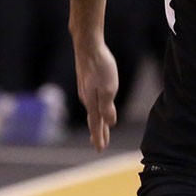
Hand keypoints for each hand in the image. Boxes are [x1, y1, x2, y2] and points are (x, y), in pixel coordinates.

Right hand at [74, 35, 119, 151]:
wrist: (87, 45)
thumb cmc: (100, 66)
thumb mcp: (109, 88)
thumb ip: (107, 107)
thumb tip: (110, 123)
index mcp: (92, 102)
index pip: (96, 125)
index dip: (99, 138)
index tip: (100, 150)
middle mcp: (86, 98)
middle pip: (93, 120)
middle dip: (97, 133)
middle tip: (99, 146)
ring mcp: (85, 89)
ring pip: (92, 110)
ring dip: (96, 122)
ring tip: (100, 130)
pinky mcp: (86, 82)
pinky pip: (91, 101)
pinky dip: (94, 110)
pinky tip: (96, 108)